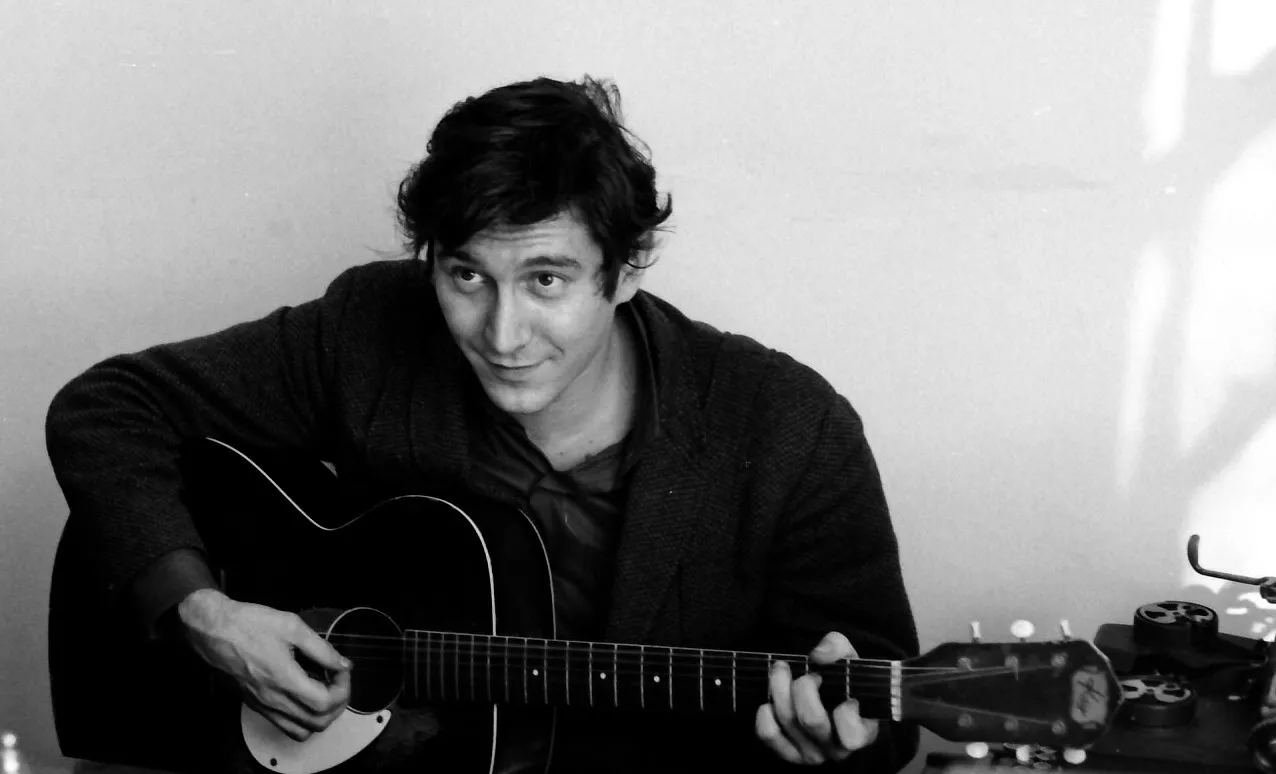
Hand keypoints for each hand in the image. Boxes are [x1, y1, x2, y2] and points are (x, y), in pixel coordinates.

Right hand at [177, 589, 351, 740]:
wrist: (213, 630)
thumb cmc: (249, 624)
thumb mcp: (292, 627)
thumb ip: (321, 649)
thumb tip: (342, 664)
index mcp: (284, 679)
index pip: (325, 702)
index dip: (342, 689)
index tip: (342, 671)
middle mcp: (273, 699)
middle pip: (318, 722)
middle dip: (337, 705)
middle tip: (338, 682)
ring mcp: (262, 705)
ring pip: (301, 730)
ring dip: (321, 716)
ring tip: (324, 692)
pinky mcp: (254, 704)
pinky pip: (284, 725)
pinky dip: (302, 719)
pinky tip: (304, 696)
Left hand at [755, 631, 878, 764]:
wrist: (825, 697)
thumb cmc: (841, 682)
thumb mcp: (847, 658)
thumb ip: (837, 648)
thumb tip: (819, 656)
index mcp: (861, 731)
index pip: (852, 734)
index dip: (843, 710)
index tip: (838, 688)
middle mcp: (837, 749)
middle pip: (811, 719)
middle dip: (803, 686)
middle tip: (804, 673)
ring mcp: (813, 755)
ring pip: (788, 721)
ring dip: (779, 689)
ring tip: (782, 672)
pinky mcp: (788, 754)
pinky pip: (769, 734)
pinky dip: (764, 713)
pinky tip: (770, 700)